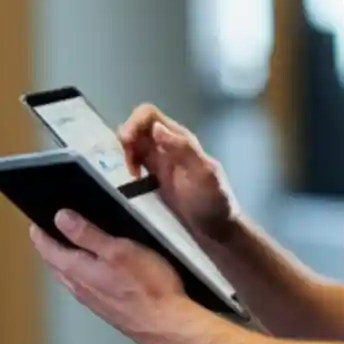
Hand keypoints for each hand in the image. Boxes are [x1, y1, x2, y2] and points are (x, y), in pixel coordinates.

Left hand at [29, 209, 201, 343]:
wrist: (165, 325)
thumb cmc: (146, 286)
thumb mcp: (118, 250)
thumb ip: (87, 234)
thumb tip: (60, 217)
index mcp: (77, 271)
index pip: (48, 250)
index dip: (40, 235)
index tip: (34, 224)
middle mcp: (80, 288)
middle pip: (56, 266)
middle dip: (49, 249)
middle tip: (46, 233)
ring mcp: (93, 301)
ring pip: (69, 278)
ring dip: (62, 263)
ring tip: (65, 249)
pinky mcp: (107, 309)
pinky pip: (83, 288)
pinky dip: (79, 275)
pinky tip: (90, 272)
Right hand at [117, 103, 239, 242]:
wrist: (218, 228)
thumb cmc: (214, 202)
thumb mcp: (204, 175)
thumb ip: (184, 150)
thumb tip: (157, 128)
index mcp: (180, 139)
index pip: (149, 115)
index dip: (133, 122)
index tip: (126, 143)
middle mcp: (168, 144)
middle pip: (138, 126)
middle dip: (126, 138)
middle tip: (128, 163)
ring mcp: (161, 160)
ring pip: (134, 142)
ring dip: (126, 152)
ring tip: (132, 173)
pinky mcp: (155, 176)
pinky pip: (135, 160)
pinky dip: (128, 164)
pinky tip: (134, 180)